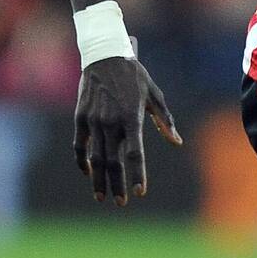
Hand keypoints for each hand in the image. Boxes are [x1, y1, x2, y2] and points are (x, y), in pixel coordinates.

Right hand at [73, 56, 181, 205]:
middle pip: (113, 162)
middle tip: (121, 202)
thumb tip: (176, 142)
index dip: (138, 175)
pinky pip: (79, 145)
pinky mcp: (80, 118)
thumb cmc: (134, 76)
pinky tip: (88, 172)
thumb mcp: (154, 95)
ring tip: (102, 197)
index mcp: (132, 118)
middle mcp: (111, 122)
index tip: (139, 193)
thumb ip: (165, 121)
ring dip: (98, 180)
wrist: (104, 55)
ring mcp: (93, 121)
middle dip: (117, 185)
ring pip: (95, 158)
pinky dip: (83, 161)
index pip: (136, 154)